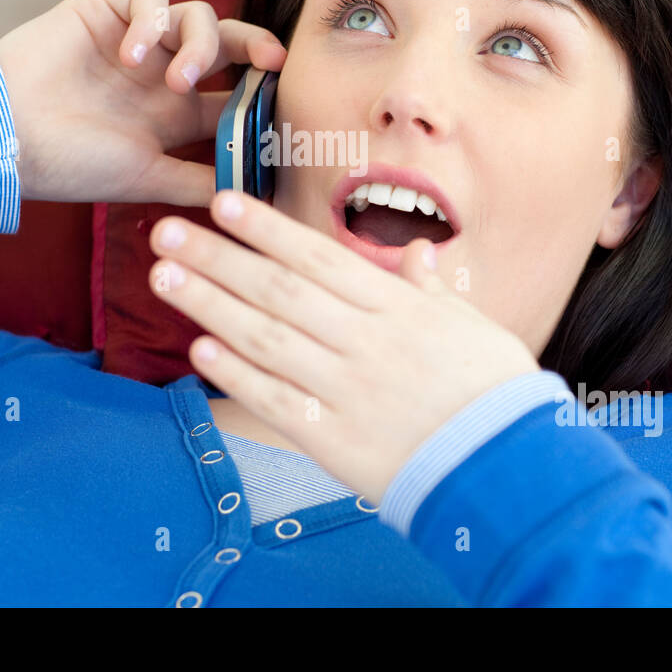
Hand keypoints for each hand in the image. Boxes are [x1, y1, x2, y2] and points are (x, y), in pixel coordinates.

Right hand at [0, 0, 286, 203]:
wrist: (2, 136)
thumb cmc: (69, 164)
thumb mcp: (144, 178)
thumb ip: (197, 181)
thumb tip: (252, 195)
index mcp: (175, 116)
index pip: (233, 94)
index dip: (262, 91)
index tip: (287, 96)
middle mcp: (160, 75)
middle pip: (227, 45)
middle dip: (255, 45)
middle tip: (272, 59)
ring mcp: (135, 42)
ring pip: (197, 16)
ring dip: (200, 44)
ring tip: (175, 79)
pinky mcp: (106, 10)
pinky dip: (154, 19)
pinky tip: (133, 52)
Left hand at [145, 189, 541, 503]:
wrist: (507, 469)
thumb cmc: (492, 392)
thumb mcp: (471, 326)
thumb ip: (433, 290)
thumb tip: (421, 253)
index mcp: (396, 307)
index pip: (318, 256)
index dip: (265, 228)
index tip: (221, 202)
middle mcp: (364, 340)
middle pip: (278, 290)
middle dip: (218, 257)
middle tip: (166, 231)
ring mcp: (346, 388)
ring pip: (266, 337)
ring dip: (210, 305)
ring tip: (164, 278)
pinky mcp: (334, 439)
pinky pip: (275, 400)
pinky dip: (236, 374)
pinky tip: (197, 350)